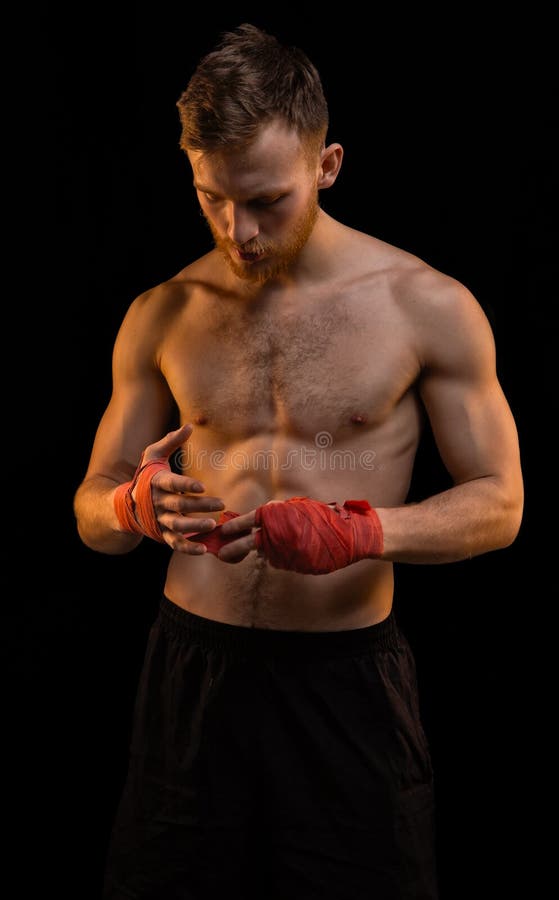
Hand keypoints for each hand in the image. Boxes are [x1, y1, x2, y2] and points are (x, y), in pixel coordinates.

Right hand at [138, 423, 225, 553]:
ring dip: (195, 526)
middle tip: (221, 504)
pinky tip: (204, 549)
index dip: (186, 485)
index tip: (202, 486)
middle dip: (200, 505)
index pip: (172, 483)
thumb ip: (172, 441)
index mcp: (157, 482)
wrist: (127, 504)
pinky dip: (188, 548)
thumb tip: (191, 425)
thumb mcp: (154, 455)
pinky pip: (175, 544)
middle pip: (179, 505)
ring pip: (178, 525)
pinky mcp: (162, 534)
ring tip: (213, 524)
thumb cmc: (146, 476)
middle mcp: (158, 502)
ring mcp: (160, 519)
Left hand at [219, 497, 383, 573]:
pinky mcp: (296, 565)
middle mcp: (280, 534)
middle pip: (249, 543)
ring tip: (284, 543)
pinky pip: (283, 562)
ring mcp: (287, 552)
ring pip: (268, 554)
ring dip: (268, 552)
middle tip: (221, 554)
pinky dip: (285, 557)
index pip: (250, 521)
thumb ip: (277, 517)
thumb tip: (258, 527)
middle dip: (233, 549)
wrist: (349, 534)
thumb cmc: (324, 517)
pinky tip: (299, 550)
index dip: (235, 526)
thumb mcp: (296, 508)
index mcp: (279, 516)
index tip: (223, 531)